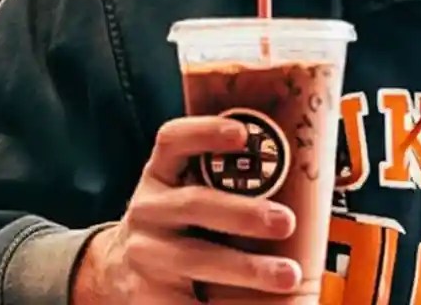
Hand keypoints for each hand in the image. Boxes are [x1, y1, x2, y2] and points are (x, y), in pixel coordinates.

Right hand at [72, 116, 301, 303]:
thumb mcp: (182, 191)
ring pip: (195, 258)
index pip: (173, 141)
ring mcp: (145, 252)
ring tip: (287, 275)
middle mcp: (148, 209)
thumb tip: (303, 178)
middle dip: (243, 214)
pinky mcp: (146, 294)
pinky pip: (186, 304)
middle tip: (285, 222)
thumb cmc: (174, 223)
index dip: (205, 132)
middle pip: (194, 205)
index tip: (242, 134)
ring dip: (246, 268)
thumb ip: (221, 180)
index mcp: (160, 174)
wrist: (117, 268)